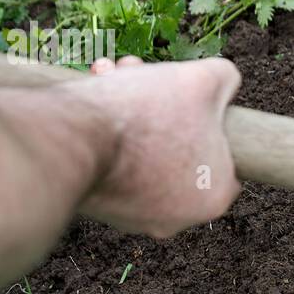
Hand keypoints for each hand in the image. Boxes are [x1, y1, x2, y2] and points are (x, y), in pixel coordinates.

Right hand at [75, 56, 241, 237]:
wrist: (68, 141)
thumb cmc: (143, 116)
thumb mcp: (203, 80)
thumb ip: (225, 78)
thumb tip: (225, 81)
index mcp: (212, 198)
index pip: (224, 156)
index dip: (206, 114)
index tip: (185, 93)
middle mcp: (176, 219)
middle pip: (179, 146)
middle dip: (161, 105)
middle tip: (142, 74)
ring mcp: (135, 217)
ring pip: (143, 151)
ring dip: (131, 112)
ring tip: (112, 77)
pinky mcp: (100, 208)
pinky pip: (114, 164)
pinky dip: (108, 133)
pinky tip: (95, 101)